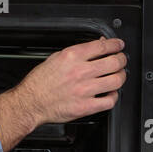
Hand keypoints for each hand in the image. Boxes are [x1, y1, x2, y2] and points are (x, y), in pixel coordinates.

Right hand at [0, 36, 126, 151]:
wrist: (31, 103)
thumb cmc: (40, 82)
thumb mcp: (55, 58)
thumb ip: (77, 52)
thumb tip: (96, 46)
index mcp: (72, 56)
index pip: (103, 46)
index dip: (116, 45)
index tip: (118, 46)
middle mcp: (80, 72)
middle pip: (114, 62)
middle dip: (121, 59)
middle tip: (121, 60)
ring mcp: (85, 90)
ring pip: (116, 80)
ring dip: (121, 76)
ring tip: (118, 75)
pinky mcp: (86, 106)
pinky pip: (110, 101)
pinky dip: (114, 96)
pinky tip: (110, 93)